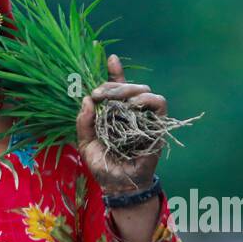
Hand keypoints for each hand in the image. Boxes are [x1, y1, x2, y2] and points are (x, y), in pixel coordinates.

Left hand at [74, 53, 167, 195]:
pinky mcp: (158, 127)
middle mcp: (131, 112)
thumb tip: (85, 99)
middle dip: (114, 84)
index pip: (117, 86)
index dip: (115, 70)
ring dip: (130, 89)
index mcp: (115, 112)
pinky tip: (134, 104)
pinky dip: (148, 100)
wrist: (117, 186)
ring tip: (116, 98)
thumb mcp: (85, 142)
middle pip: (130, 86)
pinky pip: (159, 105)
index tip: (108, 55)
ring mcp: (145, 118)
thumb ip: (83, 121)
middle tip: (99, 93)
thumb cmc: (102, 165)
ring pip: (146, 91)